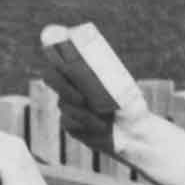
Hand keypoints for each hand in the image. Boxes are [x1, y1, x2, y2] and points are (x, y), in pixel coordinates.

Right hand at [39, 38, 152, 160]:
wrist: (133, 133)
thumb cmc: (130, 105)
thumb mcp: (125, 87)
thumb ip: (111, 77)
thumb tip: (98, 70)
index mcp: (82, 70)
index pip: (60, 55)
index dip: (53, 51)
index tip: (59, 53)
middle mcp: (71, 84)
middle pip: (51, 76)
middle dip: (63, 86)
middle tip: (81, 98)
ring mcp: (67, 104)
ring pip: (63, 104)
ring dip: (82, 113)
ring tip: (102, 120)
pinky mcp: (69, 123)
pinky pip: (67, 121)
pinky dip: (83, 123)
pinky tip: (98, 127)